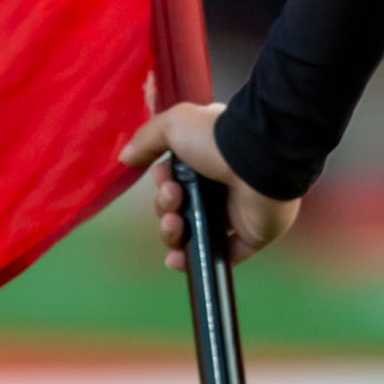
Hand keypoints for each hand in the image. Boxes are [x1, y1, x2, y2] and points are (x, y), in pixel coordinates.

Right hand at [119, 90, 299, 271]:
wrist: (258, 160)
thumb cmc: (217, 139)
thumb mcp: (174, 124)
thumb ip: (147, 139)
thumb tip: (125, 158)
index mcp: (206, 158)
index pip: (174, 178)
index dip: (162, 182)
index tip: (164, 178)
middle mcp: (220, 186)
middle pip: (178, 207)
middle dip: (165, 206)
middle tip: (175, 197)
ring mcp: (234, 214)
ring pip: (192, 233)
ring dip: (173, 233)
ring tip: (176, 223)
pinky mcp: (248, 238)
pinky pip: (217, 256)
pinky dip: (194, 259)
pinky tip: (176, 259)